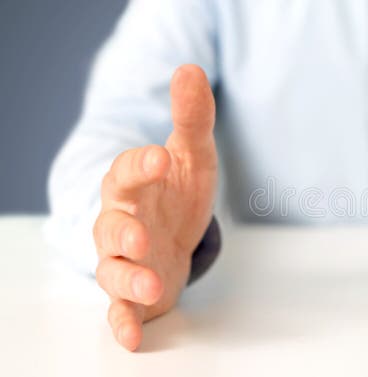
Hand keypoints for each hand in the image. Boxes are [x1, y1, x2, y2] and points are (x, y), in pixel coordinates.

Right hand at [92, 65, 217, 350]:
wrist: (171, 234)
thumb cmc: (175, 192)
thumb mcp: (193, 155)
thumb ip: (191, 118)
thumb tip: (190, 68)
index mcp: (133, 185)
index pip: (128, 172)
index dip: (140, 165)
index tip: (159, 157)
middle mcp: (121, 222)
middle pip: (111, 225)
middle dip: (123, 230)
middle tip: (142, 234)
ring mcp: (125, 260)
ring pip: (113, 269)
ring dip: (127, 278)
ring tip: (150, 284)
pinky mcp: (134, 293)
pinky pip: (120, 309)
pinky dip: (123, 322)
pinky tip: (131, 337)